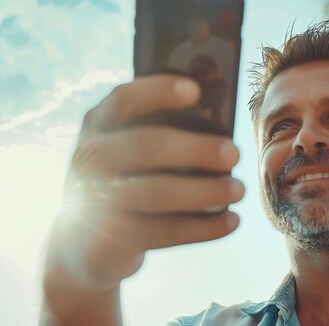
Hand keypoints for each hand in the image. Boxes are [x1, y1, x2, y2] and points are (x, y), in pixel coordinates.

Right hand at [43, 74, 243, 292]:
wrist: (86, 242)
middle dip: (195, 149)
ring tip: (239, 189)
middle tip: (235, 153)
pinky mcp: (111, 240)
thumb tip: (216, 88)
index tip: (195, 91)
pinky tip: (232, 221)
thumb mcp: (133, 147)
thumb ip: (166, 121)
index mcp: (99, 125)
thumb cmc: (127, 178)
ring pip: (156, 193)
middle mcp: (90, 159)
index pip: (124, 99)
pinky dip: (204, 228)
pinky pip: (164, 231)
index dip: (158, 92)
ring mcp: (96, 201)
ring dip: (204, 191)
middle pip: (144, 146)